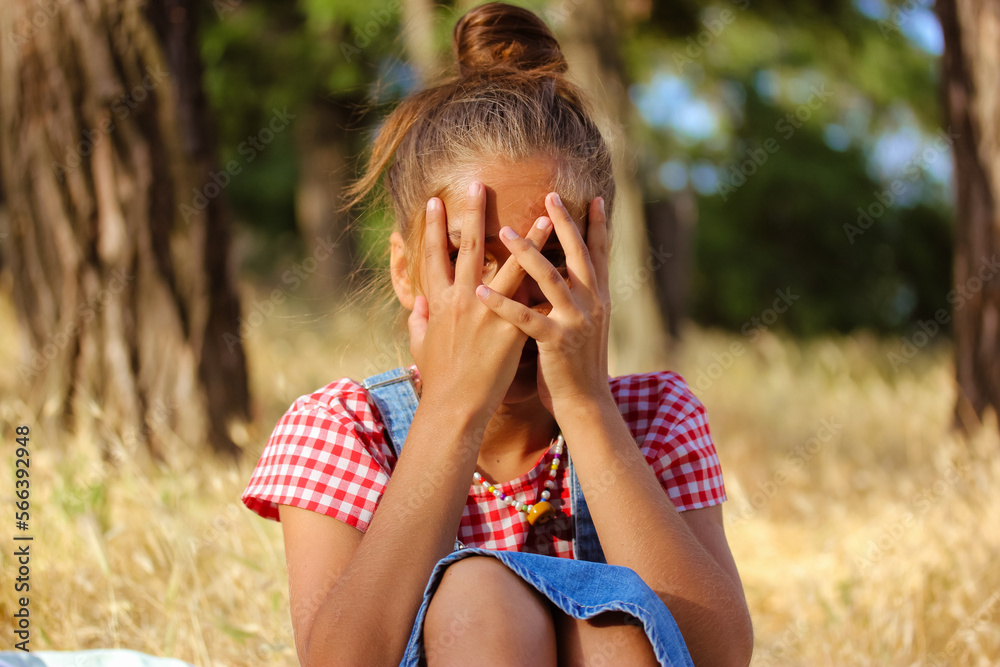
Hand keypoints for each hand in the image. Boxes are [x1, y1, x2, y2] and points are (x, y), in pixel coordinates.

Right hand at [408, 181, 554, 420]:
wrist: (454, 406)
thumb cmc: (438, 379)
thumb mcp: (419, 345)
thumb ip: (417, 319)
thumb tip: (415, 301)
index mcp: (437, 302)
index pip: (433, 256)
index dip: (433, 228)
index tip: (436, 201)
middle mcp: (461, 300)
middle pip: (468, 249)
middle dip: (473, 214)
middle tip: (479, 184)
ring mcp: (487, 312)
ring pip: (510, 265)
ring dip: (529, 237)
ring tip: (545, 213)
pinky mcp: (510, 328)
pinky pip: (532, 297)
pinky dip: (548, 278)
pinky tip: (564, 264)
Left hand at [474, 193, 611, 414]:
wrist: (585, 403)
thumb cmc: (575, 364)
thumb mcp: (582, 325)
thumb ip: (572, 299)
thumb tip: (561, 274)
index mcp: (598, 298)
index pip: (599, 254)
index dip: (597, 226)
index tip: (593, 198)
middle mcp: (592, 304)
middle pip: (578, 255)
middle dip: (563, 223)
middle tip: (548, 196)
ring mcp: (576, 322)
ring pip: (550, 278)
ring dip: (526, 252)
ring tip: (504, 229)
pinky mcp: (556, 341)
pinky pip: (525, 317)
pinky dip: (502, 303)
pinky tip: (480, 289)